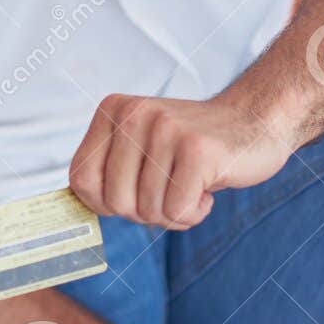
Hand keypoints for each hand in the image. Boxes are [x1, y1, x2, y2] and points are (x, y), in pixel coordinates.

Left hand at [68, 92, 294, 229]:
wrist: (256, 123)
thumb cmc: (191, 149)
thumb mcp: (139, 148)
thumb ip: (107, 170)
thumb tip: (67, 210)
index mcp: (112, 110)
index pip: (81, 181)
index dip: (107, 203)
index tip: (136, 192)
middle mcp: (134, 113)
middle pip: (115, 202)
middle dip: (145, 212)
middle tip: (172, 189)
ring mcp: (165, 128)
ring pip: (148, 210)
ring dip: (175, 213)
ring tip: (193, 183)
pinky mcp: (196, 149)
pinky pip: (177, 211)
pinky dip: (194, 212)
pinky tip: (208, 186)